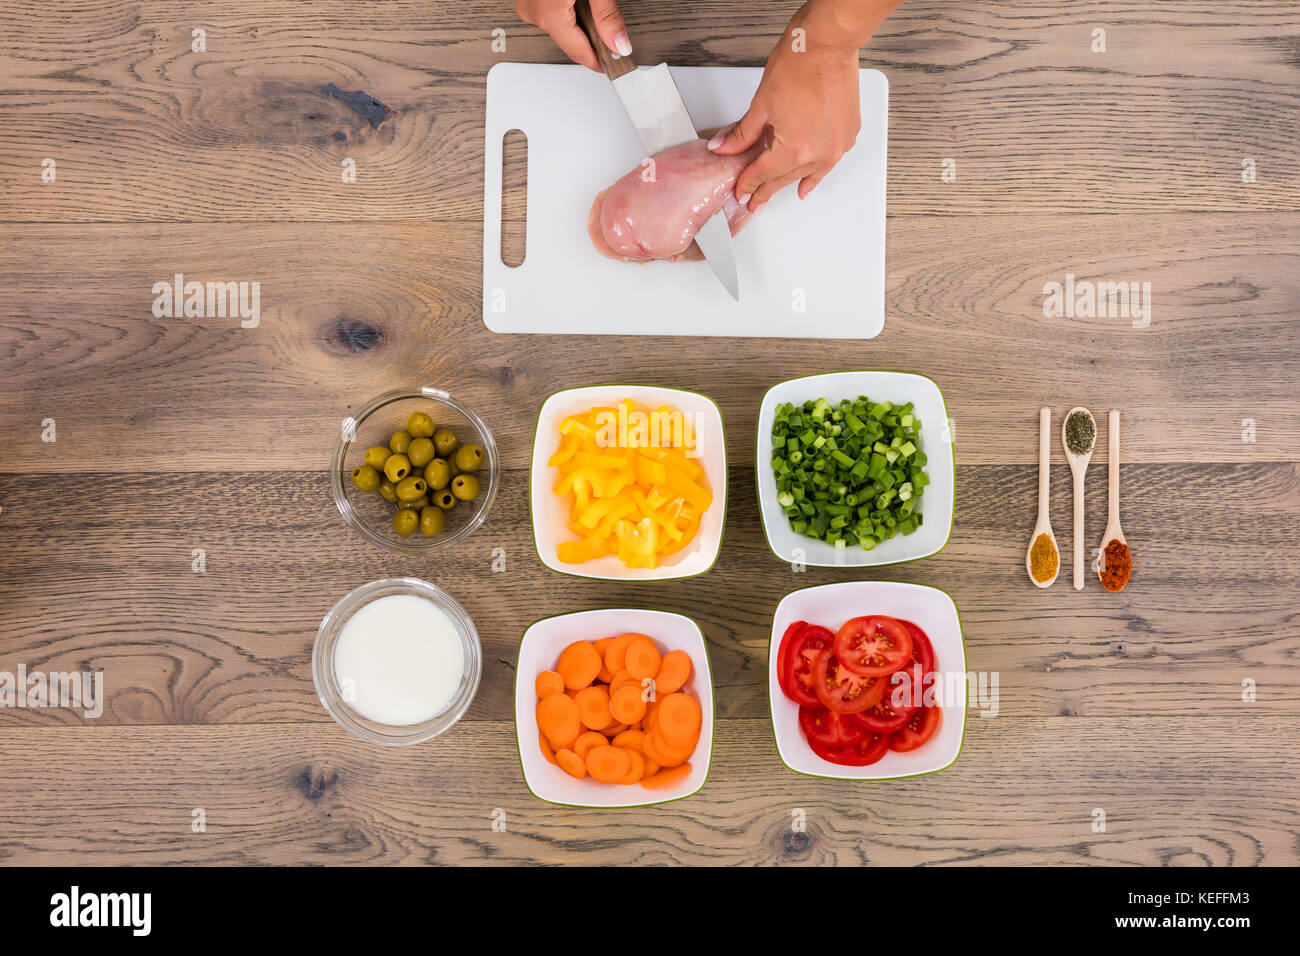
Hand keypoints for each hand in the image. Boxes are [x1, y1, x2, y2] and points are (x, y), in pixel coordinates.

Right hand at [515, 0, 632, 71]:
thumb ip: (607, 15)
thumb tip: (619, 44)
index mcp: (549, 13)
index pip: (579, 53)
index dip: (599, 62)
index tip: (615, 67)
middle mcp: (533, 11)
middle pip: (570, 41)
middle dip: (592, 41)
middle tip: (612, 37)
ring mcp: (527, 3)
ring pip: (560, 27)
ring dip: (578, 24)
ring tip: (593, 7)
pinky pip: (550, 14)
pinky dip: (566, 12)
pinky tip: (577, 2)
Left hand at [710, 0, 892, 209]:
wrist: (828, 44)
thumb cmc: (799, 65)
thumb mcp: (761, 104)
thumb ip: (743, 134)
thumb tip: (724, 147)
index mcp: (794, 150)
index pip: (763, 175)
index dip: (748, 184)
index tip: (741, 191)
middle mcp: (819, 153)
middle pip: (785, 178)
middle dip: (766, 189)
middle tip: (755, 199)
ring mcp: (836, 145)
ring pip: (808, 174)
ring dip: (791, 183)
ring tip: (777, 194)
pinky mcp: (848, 134)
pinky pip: (828, 162)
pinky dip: (817, 172)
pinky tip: (810, 180)